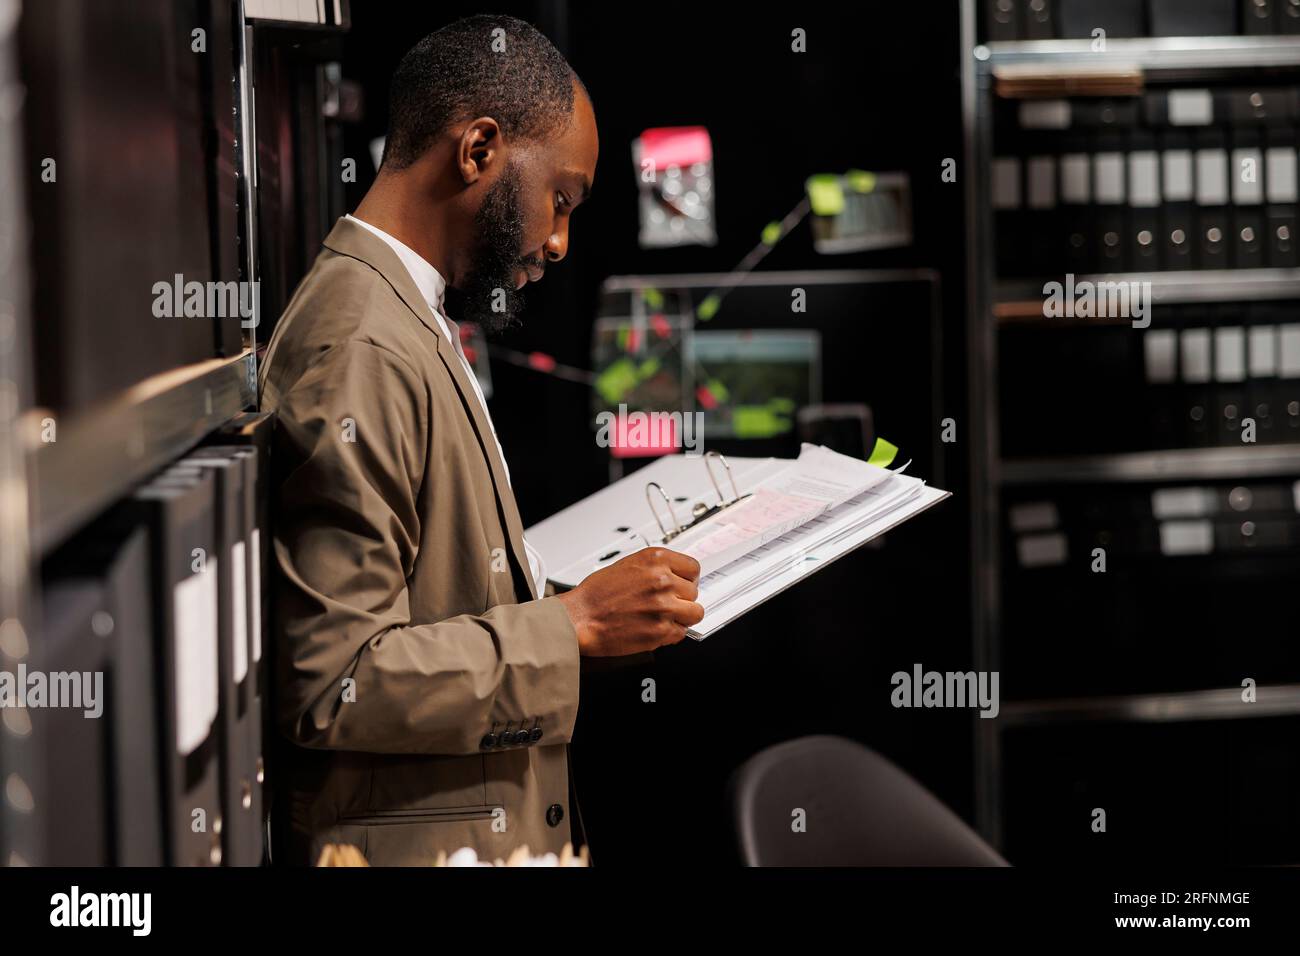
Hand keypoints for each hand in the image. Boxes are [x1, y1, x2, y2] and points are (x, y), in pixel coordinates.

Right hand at [556, 547, 704, 655]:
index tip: (684, 585)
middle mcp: (662, 581)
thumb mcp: (627, 566)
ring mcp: (664, 606)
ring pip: (695, 613)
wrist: (579, 618)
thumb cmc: (595, 594)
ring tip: (665, 618)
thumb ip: (654, 569)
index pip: (693, 567)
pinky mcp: (661, 631)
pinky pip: (681, 633)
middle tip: (666, 604)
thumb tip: (675, 576)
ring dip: (682, 617)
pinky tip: (654, 628)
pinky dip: (671, 634)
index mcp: (655, 560)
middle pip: (694, 592)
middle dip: (682, 599)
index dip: (688, 579)